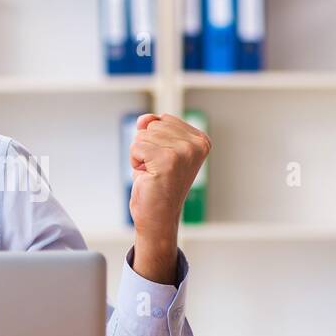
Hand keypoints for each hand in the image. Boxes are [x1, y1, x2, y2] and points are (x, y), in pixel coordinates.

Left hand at [128, 112, 210, 283]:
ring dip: (140, 156)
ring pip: (143, 135)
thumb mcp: (156, 149)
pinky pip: (136, 146)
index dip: (154, 141)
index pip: (163, 119)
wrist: (158, 217)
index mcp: (201, 140)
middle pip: (153, 125)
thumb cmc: (157, 184)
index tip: (164, 162)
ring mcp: (184, 152)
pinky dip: (135, 162)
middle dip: (146, 147)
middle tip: (157, 169)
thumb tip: (145, 118)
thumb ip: (152, 128)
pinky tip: (148, 176)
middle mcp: (196, 145)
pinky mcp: (168, 160)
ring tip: (153, 173)